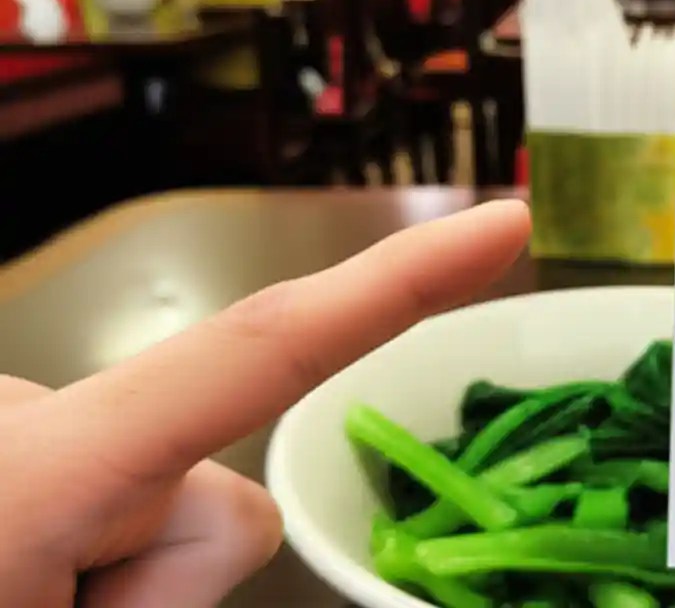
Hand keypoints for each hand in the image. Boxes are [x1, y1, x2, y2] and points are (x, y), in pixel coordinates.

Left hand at [0, 200, 530, 606]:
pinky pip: (103, 479)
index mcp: (38, 472)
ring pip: (160, 492)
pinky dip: (81, 540)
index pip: (264, 351)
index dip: (402, 281)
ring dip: (122, 565)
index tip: (504, 224)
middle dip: (176, 575)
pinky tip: (23, 572)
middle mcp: (25, 408)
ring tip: (38, 602)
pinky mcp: (8, 430)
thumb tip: (225, 514)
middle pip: (215, 492)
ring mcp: (13, 414)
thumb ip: (182, 579)